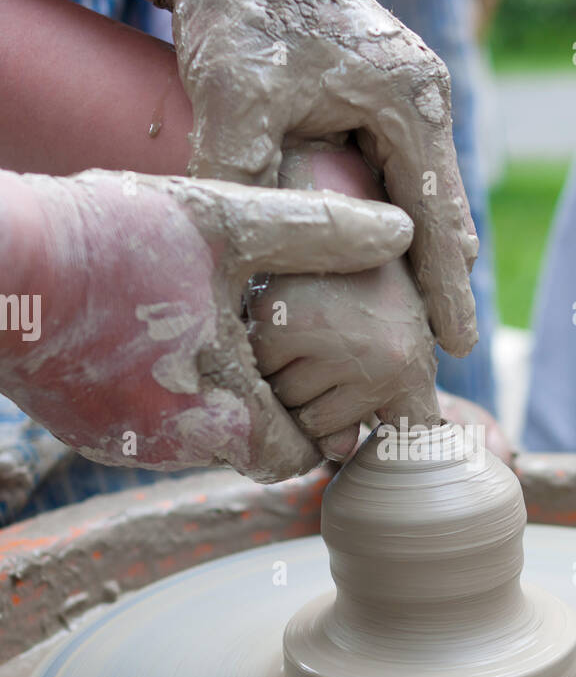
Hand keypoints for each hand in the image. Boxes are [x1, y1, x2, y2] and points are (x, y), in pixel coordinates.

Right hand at [0, 169, 411, 481]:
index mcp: (225, 418)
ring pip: (189, 431)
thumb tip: (398, 232)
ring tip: (206, 325)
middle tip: (267, 342)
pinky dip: (156, 386)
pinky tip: (147, 331)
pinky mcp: (76, 426)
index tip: (322, 376)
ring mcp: (116, 444)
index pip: (298, 452)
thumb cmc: (110, 242)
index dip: (317, 416)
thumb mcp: (225, 225)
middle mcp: (172, 451)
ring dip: (207, 389)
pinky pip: (138, 419)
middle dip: (262, 397)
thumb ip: (316, 232)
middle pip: (244, 442)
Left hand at [170, 0, 478, 357]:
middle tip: (452, 352)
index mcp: (409, 97)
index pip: (436, 212)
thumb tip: (241, 264)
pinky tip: (390, 266)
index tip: (459, 344)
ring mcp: (403, 98)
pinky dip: (396, 223)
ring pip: (421, 196)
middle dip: (445, 280)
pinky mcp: (376, 101)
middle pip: (441, 210)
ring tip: (429, 324)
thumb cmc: (240, 11)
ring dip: (422, 256)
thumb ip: (242, 175)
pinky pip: (396, 176)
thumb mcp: (233, 95)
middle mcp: (421, 98)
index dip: (446, 284)